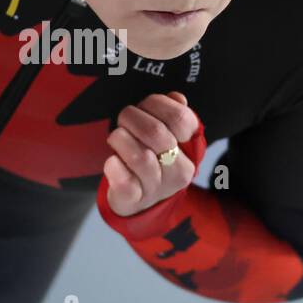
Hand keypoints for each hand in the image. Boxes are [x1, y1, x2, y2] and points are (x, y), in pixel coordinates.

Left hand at [102, 91, 199, 217]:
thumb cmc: (153, 162)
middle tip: (124, 121)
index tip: (145, 107)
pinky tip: (112, 161)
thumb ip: (173, 116)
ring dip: (120, 139)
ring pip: (140, 156)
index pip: (181, 118)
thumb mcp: (168, 138)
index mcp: (190, 150)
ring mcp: (156, 187)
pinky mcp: (134, 199)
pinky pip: (125, 182)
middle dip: (132, 118)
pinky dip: (115, 167)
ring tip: (116, 138)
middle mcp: (178, 170)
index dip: (157, 104)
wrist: (140, 204)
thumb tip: (177, 98)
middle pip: (156, 132)